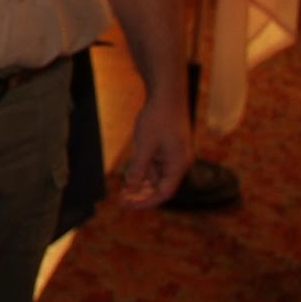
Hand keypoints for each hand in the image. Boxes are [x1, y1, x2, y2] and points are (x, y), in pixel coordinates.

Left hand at [119, 93, 191, 208]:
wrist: (167, 94)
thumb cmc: (158, 118)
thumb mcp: (144, 145)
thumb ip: (138, 169)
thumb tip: (131, 189)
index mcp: (178, 164)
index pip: (164, 192)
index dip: (146, 202)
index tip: (129, 207)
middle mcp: (179, 163)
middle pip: (160, 187)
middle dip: (141, 195)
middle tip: (122, 203)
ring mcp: (173, 155)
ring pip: (156, 177)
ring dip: (141, 185)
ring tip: (123, 193)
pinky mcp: (167, 148)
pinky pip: (155, 166)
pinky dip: (143, 172)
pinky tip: (129, 177)